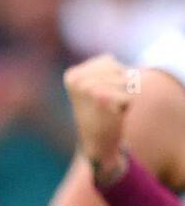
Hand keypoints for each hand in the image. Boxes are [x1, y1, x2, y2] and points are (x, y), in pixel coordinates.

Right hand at [64, 54, 134, 171]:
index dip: (114, 77)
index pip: (108, 60)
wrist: (96, 145)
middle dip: (122, 85)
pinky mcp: (101, 97)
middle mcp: (76, 79)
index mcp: (71, 74)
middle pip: (119, 68)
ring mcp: (87, 87)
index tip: (100, 97)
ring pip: (127, 79)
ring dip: (127, 94)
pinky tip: (116, 114)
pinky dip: (129, 103)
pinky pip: (130, 92)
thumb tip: (134, 73)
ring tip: (112, 109)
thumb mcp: (97, 87)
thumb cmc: (100, 115)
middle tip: (107, 105)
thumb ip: (109, 71)